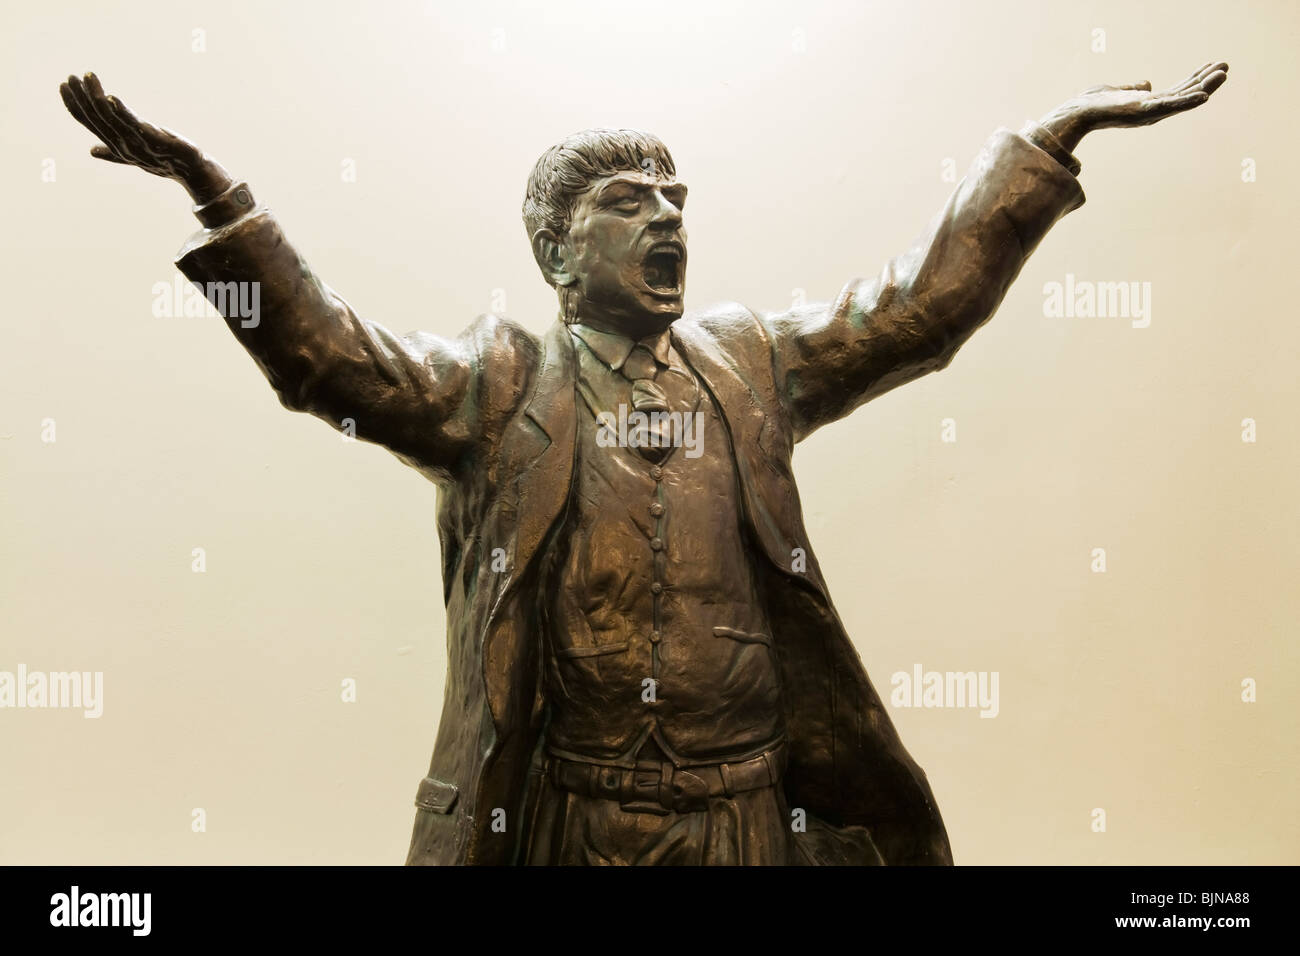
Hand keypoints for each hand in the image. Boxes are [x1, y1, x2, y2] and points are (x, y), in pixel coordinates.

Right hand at [59, 71, 231, 203]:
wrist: (191, 171)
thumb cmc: (164, 162)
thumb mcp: (133, 156)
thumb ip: (111, 153)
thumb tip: (91, 151)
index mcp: (115, 145)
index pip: (89, 122)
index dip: (75, 104)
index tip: (64, 85)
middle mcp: (122, 145)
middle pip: (96, 118)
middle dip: (82, 97)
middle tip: (72, 76)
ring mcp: (137, 144)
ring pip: (110, 118)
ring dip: (97, 97)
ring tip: (89, 77)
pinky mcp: (153, 140)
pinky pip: (134, 125)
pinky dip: (122, 111)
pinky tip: (112, 97)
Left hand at [1040, 61, 1228, 153]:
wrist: (1077, 113)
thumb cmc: (1094, 104)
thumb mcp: (1119, 91)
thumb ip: (1134, 89)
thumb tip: (1147, 84)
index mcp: (1149, 104)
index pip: (1178, 90)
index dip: (1195, 78)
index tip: (1212, 66)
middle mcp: (1152, 110)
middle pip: (1185, 93)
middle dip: (1206, 80)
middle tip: (1226, 66)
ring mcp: (1150, 113)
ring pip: (1183, 98)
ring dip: (1204, 86)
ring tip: (1223, 74)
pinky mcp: (1144, 113)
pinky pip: (1170, 107)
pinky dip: (1187, 101)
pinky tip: (1204, 95)